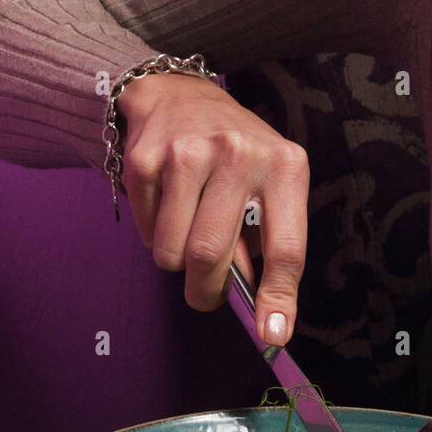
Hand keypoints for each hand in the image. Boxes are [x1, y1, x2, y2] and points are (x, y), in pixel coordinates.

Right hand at [120, 72, 309, 340]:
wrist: (180, 96)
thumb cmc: (237, 160)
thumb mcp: (268, 190)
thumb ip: (265, 248)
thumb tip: (264, 317)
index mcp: (284, 168)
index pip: (286, 248)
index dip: (279, 298)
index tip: (273, 334)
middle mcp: (239, 154)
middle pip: (211, 255)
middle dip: (205, 291)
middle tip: (205, 295)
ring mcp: (187, 152)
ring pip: (172, 252)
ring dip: (177, 263)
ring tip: (187, 236)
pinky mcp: (145, 157)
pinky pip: (147, 231)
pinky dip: (155, 236)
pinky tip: (168, 206)